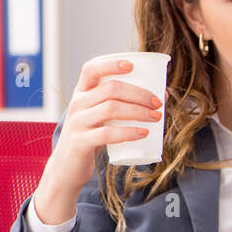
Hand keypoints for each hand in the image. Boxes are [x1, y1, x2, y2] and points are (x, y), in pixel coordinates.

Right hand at [35, 56, 165, 223]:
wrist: (68, 168)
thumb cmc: (93, 137)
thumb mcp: (102, 117)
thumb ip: (124, 105)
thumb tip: (163, 94)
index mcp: (82, 93)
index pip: (91, 69)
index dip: (111, 64)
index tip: (132, 65)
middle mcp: (77, 104)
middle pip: (111, 88)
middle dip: (139, 93)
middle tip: (158, 103)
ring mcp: (77, 123)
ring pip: (111, 108)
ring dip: (139, 111)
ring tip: (156, 117)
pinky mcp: (80, 142)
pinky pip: (107, 134)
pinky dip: (129, 132)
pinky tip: (144, 133)